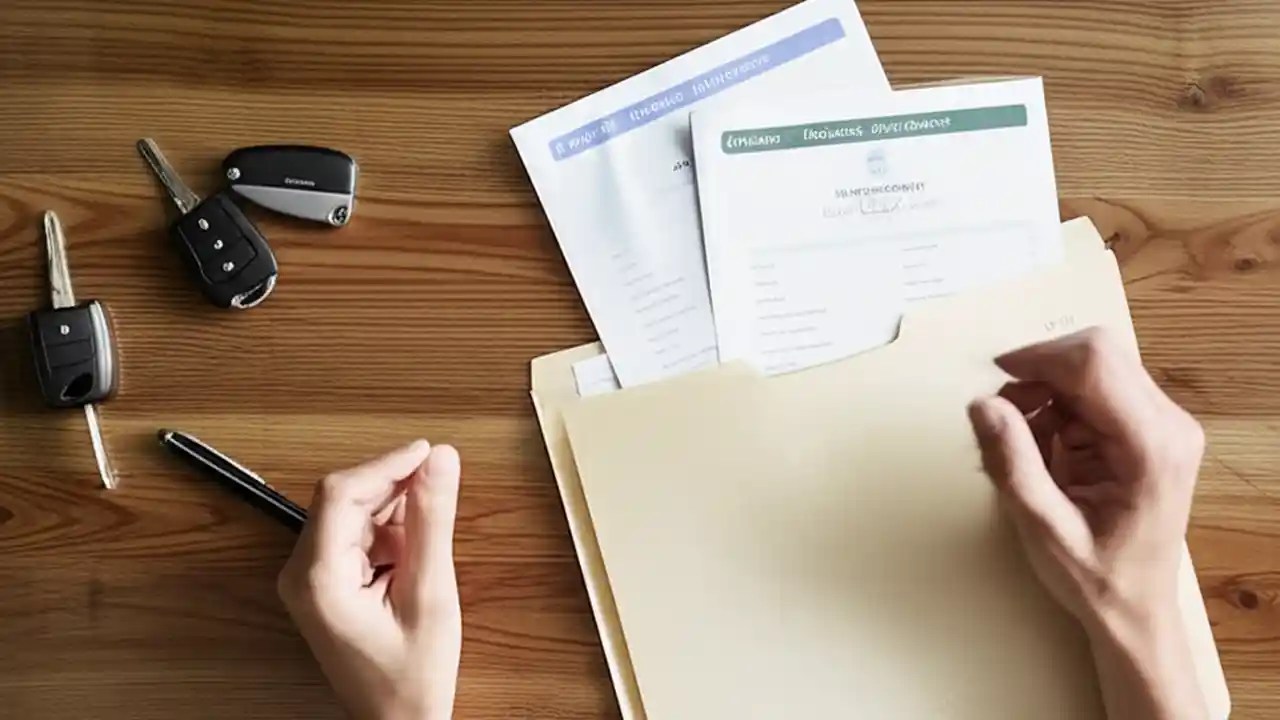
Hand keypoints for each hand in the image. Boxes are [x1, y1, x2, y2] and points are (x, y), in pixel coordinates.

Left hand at [278, 440, 461, 719]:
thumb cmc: (412, 676)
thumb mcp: (431, 593)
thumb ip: (433, 521)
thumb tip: (441, 460)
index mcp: (318, 578)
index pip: (342, 492)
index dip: (387, 464)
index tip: (428, 452)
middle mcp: (301, 573)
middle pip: (344, 498)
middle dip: (393, 487)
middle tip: (441, 485)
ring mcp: (308, 578)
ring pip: (351, 512)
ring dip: (393, 511)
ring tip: (429, 541)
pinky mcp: (323, 582)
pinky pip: (354, 534)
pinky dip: (387, 532)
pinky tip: (414, 555)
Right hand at [968, 327, 1208, 719]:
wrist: (1135, 611)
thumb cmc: (1097, 579)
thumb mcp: (1041, 527)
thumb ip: (1012, 462)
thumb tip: (984, 405)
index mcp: (1152, 448)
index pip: (1096, 364)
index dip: (1039, 359)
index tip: (997, 379)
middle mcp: (1168, 426)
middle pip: (1098, 355)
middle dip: (1040, 374)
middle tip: (1006, 415)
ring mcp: (1163, 424)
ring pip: (1094, 367)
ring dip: (1047, 392)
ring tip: (1025, 442)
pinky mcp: (1149, 428)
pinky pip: (1095, 389)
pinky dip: (1058, 407)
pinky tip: (1046, 446)